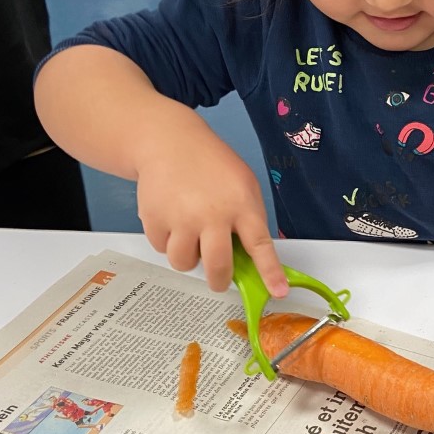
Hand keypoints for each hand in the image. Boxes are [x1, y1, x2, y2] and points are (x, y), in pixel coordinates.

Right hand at [136, 125, 287, 297]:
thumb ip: (248, 218)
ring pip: (184, 262)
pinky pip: (161, 248)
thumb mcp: (242, 184)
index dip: (270, 272)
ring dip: (188, 257)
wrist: (169, 141)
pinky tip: (171, 218)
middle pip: (218, 266)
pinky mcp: (154, 219)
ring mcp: (181, 217)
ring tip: (189, 235)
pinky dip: (166, 241)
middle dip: (219, 280)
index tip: (278, 292)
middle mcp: (212, 213)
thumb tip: (251, 258)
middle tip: (218, 279)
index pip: (260, 245)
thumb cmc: (210, 164)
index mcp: (241, 204)